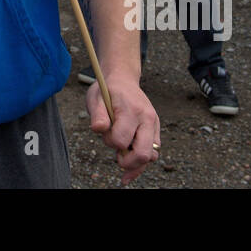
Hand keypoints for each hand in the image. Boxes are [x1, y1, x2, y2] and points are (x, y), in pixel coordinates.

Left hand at [87, 70, 160, 184]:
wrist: (123, 79)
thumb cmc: (107, 90)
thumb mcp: (96, 97)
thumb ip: (97, 114)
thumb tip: (99, 129)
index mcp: (132, 110)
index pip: (122, 140)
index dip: (110, 142)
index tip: (104, 133)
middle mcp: (147, 118)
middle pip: (143, 154)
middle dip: (127, 162)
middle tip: (116, 157)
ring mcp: (153, 125)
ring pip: (151, 157)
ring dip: (135, 163)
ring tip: (121, 159)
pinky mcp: (155, 130)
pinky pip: (153, 153)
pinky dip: (141, 163)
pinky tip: (129, 170)